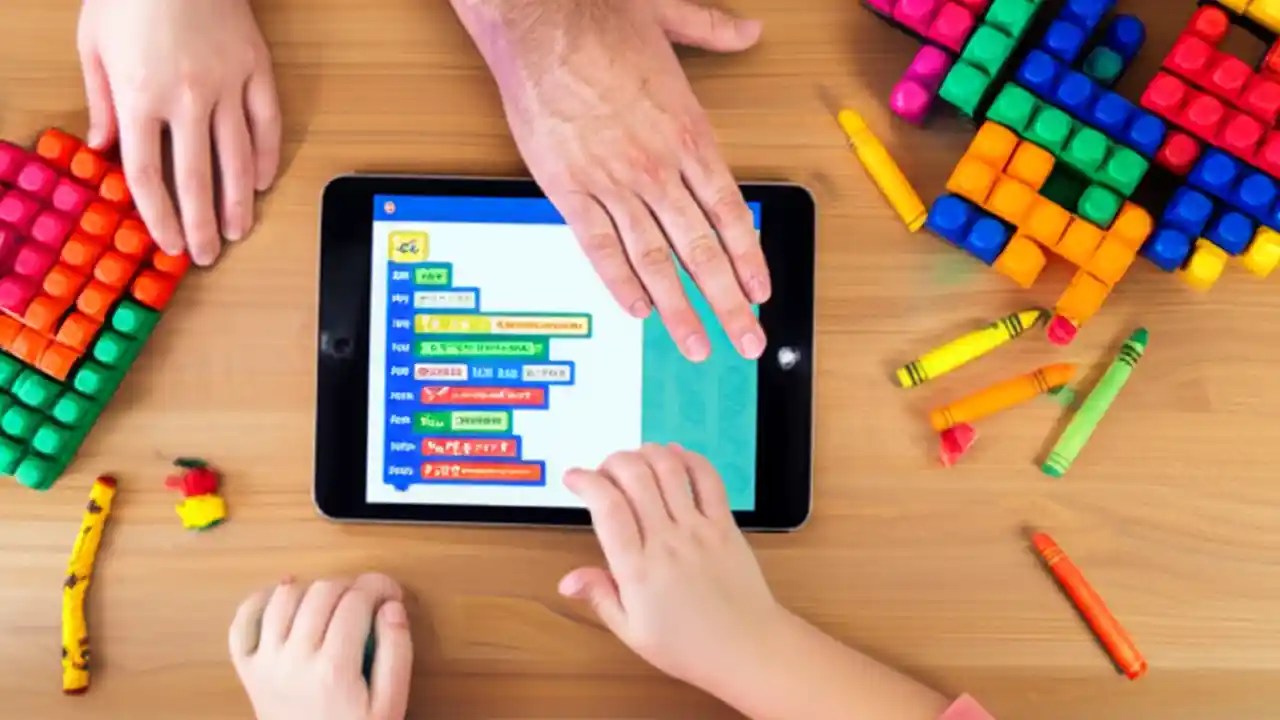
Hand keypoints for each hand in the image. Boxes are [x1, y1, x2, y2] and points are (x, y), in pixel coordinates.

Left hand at [77, 0, 281, 264]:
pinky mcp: (256, 69)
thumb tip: (105, 146)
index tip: (166, 241)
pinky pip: (267, 122)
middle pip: (197, 176)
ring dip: (238, 200)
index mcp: (140, 93)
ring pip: (238, 157)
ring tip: (238, 230)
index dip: (158, 215)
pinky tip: (261, 182)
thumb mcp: (92, 42)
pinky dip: (266, 155)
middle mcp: (187, 97)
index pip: (149, 173)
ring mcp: (228, 84)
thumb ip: (101, 99)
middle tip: (207, 255)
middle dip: (201, 223)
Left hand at [229, 573, 412, 719]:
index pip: (357, 602)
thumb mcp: (390, 704)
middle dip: (351, 585)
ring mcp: (265, 663)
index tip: (391, 593)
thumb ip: (396, 653)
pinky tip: (286, 596)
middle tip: (367, 599)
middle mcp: (294, 660)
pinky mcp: (247, 668)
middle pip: (322, 592)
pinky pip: (244, 621)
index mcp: (334, 670)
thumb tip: (391, 607)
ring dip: (312, 588)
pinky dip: (261, 600)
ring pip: (284, 597)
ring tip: (332, 601)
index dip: (379, 586)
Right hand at [452, 0, 770, 361]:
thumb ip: (714, 32)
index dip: (748, 259)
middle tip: (746, 340)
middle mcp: (657, 167)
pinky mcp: (567, 187)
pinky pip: (598, 246)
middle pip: (701, 250)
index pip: (729, 213)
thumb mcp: (669, 17)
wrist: (539, 16)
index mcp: (689, 133)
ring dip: (679, 308)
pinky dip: (619, 281)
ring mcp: (612, 182)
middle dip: (728, 303)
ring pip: (655, 259)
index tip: (762, 292)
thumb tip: (749, 30)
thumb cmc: (598, 15)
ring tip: (698, 344)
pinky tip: (637, 310)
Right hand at [559, 445, 787, 691]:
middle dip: (612, 462)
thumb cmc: (689, 646)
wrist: (748, 650)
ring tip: (635, 460)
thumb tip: (568, 580)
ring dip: (646, 453)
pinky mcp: (725, 525)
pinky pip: (709, 480)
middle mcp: (668, 542)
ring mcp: (699, 530)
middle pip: (635, 477)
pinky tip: (674, 456)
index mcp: (638, 570)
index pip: (607, 508)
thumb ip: (601, 597)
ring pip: (670, 470)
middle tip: (603, 471)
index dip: (586, 482)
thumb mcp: (633, 632)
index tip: (575, 478)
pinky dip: (689, 459)